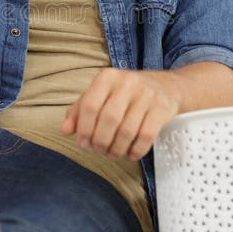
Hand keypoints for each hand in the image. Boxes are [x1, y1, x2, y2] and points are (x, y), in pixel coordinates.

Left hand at [61, 68, 180, 161]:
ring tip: (113, 153)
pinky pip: (147, 136)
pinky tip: (131, 153)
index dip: (83, 128)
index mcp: (107, 77)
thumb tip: (65, 130)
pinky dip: (136, 150)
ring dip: (117, 148)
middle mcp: (127, 82)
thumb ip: (80, 110)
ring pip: (127, 130)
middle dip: (101, 141)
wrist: (166, 86)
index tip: (83, 143)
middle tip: (99, 150)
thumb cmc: (127, 94)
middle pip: (108, 119)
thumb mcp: (102, 95)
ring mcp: (147, 94)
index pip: (89, 105)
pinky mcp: (163, 107)